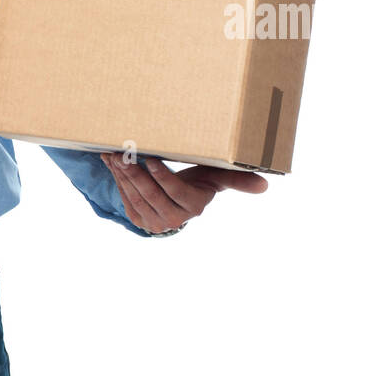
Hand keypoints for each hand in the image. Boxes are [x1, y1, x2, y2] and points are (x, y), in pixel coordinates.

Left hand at [100, 152, 267, 233]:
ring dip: (121, 175)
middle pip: (150, 194)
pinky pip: (125, 199)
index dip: (162, 176)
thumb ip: (237, 179)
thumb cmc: (200, 182)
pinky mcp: (139, 222)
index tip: (150, 159)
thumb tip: (265, 184)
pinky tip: (110, 162)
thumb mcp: (217, 178)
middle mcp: (174, 219)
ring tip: (112, 154)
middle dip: (134, 172)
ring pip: (135, 196)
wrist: (179, 203)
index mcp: (193, 207)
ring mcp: (155, 223)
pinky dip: (116, 180)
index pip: (176, 191)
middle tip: (122, 152)